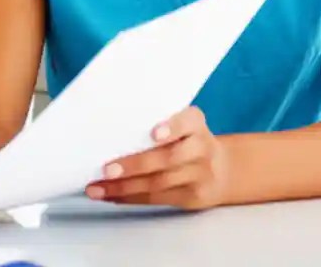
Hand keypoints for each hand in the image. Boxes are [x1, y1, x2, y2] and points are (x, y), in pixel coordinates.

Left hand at [86, 106, 229, 209]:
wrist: (223, 169)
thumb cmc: (186, 139)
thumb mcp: (181, 122)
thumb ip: (153, 120)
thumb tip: (106, 126)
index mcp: (195, 123)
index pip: (186, 122)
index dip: (171, 128)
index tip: (154, 133)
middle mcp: (201, 148)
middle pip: (169, 158)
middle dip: (135, 165)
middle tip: (107, 169)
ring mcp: (199, 175)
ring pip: (159, 183)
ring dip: (124, 187)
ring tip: (97, 188)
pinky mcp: (192, 197)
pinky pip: (157, 199)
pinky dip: (130, 197)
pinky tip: (110, 195)